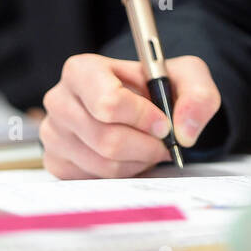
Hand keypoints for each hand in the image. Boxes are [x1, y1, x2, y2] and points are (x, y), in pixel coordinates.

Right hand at [40, 53, 221, 178]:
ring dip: (136, 162)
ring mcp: (52, 133)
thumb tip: (184, 132)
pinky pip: (93, 180)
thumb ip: (198, 95)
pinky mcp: (55, 160)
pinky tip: (127, 157)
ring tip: (145, 148)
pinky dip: (120, 175)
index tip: (163, 124)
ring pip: (103, 164)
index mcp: (82, 70)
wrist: (137, 105)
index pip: (108, 103)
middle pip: (107, 139)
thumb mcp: (185, 76)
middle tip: (160, 143)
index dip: (143, 119)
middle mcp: (59, 100)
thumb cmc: (154, 87)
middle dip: (145, 147)